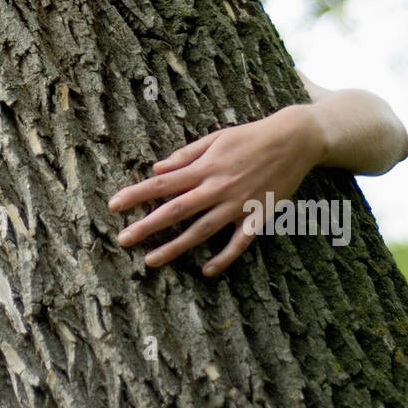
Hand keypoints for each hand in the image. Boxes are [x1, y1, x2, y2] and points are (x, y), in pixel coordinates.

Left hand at [107, 105, 325, 277]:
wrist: (294, 140)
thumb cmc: (250, 136)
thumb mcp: (215, 138)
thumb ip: (185, 156)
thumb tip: (156, 170)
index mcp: (205, 167)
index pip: (163, 184)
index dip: (137, 195)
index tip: (114, 206)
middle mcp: (218, 187)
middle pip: (176, 210)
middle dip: (147, 225)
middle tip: (123, 240)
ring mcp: (238, 204)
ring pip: (202, 230)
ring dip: (175, 247)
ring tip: (151, 261)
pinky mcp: (258, 216)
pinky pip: (240, 242)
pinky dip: (225, 258)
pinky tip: (208, 271)